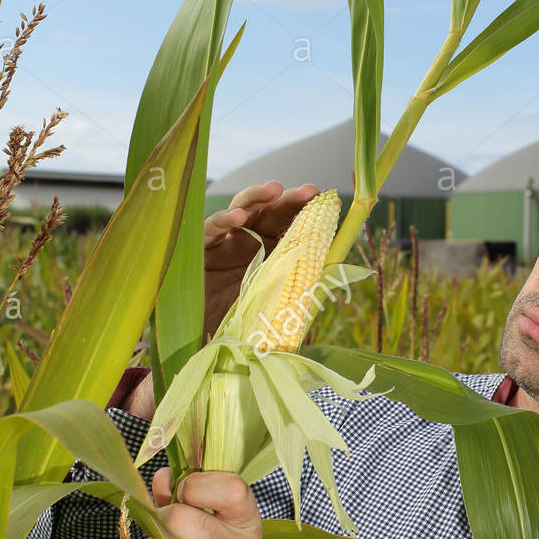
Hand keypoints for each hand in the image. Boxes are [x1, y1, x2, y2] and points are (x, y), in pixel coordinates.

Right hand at [203, 181, 319, 339]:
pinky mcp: (202, 252)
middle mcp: (251, 244)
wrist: (215, 349)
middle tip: (307, 191)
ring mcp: (226, 245)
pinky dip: (222, 220)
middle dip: (288, 199)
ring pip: (241, 210)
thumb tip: (335, 271)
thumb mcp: (284, 311)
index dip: (306, 210)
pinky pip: (210, 230)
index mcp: (274, 255)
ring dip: (257, 197)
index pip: (291, 225)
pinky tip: (236, 217)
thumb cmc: (252, 329)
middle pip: (270, 212)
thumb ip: (305, 291)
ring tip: (274, 190)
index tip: (324, 200)